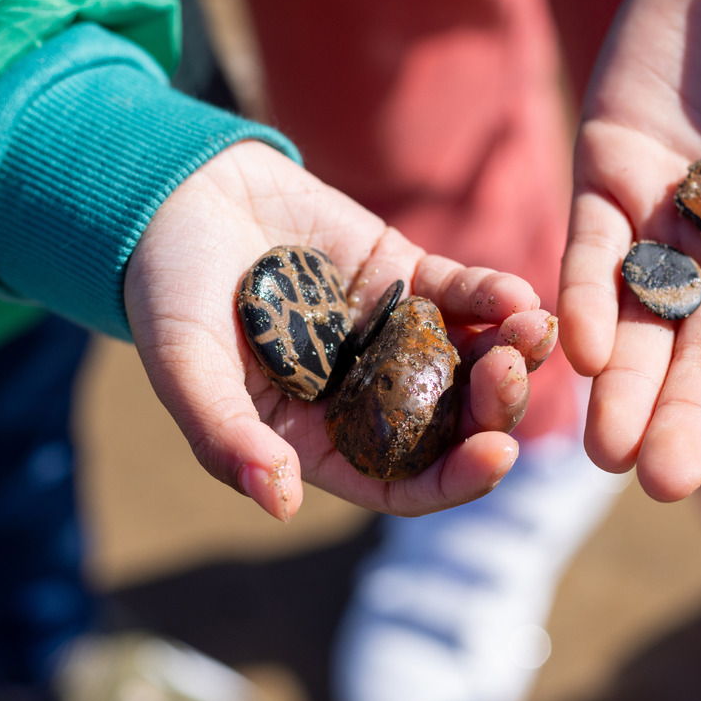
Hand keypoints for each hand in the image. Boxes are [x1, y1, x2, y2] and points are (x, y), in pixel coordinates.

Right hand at [124, 141, 556, 520]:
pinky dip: (494, 294)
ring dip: (510, 353)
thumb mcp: (182, 366)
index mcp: (318, 439)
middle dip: (493, 408)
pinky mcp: (404, 278)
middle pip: (450, 424)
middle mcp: (364, 398)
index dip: (453, 479)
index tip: (495, 457)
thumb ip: (226, 436)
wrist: (171, 196)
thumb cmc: (166, 292)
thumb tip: (281, 503)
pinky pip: (461, 295)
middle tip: (511, 373)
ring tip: (535, 331)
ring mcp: (390, 338)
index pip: (401, 482)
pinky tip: (519, 293)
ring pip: (468, 360)